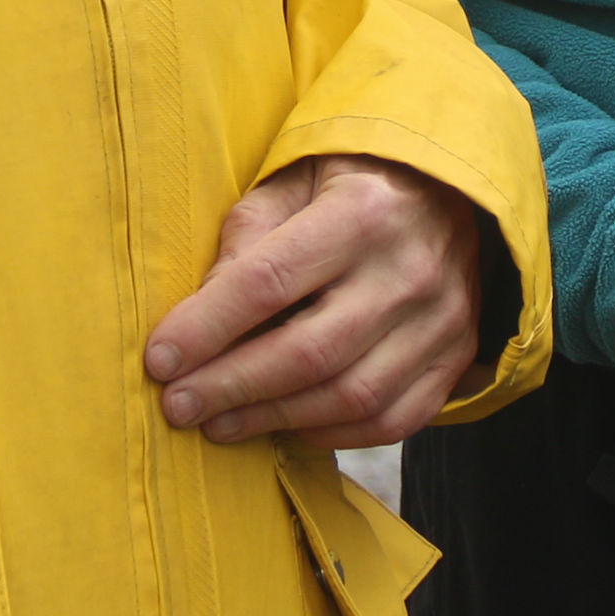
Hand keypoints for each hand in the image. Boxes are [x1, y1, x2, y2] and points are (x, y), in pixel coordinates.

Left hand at [145, 155, 486, 448]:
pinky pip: (391, 421)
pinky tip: (287, 424)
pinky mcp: (455, 357)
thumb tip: (199, 318)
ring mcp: (442, 319)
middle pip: (308, 351)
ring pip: (350, 396)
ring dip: (272, 419)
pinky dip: (332, 433)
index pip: (270, 282)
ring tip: (218, 423)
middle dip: (231, 387)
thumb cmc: (352, 183)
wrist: (451, 190)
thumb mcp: (292, 182)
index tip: (159, 359)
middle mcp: (410, 269)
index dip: (207, 327)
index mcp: (362, 211)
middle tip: (178, 406)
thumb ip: (245, 239)